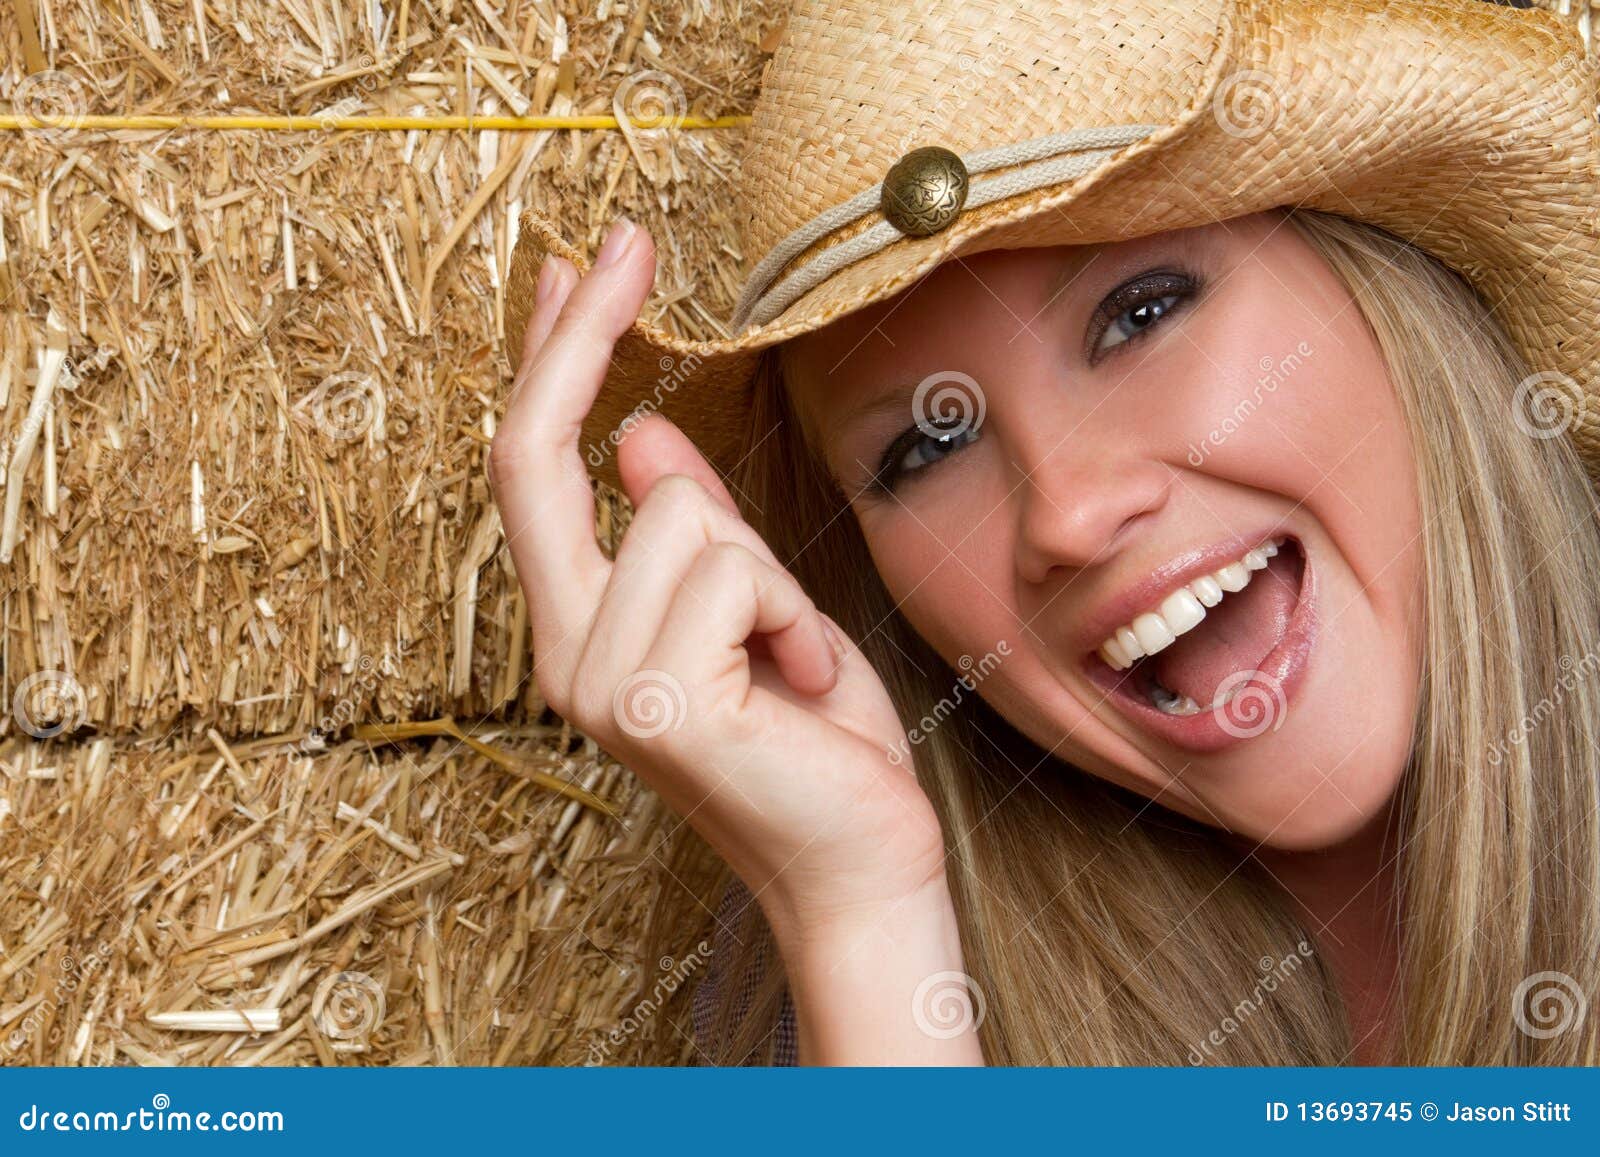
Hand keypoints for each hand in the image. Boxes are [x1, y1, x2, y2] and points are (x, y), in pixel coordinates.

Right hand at [489, 217, 949, 948]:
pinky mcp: (659, 705)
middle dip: (578, 338)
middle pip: (538, 461)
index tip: (571, 269)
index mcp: (582, 631)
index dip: (545, 364)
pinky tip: (803, 683)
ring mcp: (601, 686)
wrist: (861, 864)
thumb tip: (642, 439)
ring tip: (793, 657)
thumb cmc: (816, 742)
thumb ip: (694, 531)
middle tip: (620, 245)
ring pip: (683, 518)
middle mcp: (567, 658)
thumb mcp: (758, 610)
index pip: (533, 475)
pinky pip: (733, 573)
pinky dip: (793, 615)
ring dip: (769, 575)